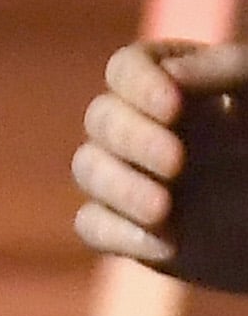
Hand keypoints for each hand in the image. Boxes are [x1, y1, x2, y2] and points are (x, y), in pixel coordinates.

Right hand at [72, 37, 247, 265]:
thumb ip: (227, 69)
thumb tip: (173, 72)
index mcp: (166, 82)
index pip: (126, 69)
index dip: (139, 85)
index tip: (172, 107)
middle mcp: (136, 124)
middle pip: (102, 119)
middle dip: (133, 140)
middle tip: (176, 163)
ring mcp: (127, 174)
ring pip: (88, 169)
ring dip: (118, 187)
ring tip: (163, 211)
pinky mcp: (127, 225)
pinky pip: (93, 225)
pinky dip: (118, 234)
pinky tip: (165, 246)